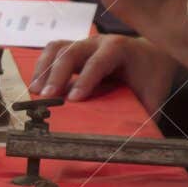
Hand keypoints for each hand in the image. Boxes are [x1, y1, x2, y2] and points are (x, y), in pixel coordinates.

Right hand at [29, 34, 178, 113]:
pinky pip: (52, 53)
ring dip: (43, 69)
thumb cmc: (150, 79)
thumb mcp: (152, 97)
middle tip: (46, 97)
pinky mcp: (73, 50)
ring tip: (35, 93)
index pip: (99, 61)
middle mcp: (99, 43)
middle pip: (72, 51)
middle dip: (57, 74)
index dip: (85, 79)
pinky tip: (36, 87)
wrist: (151, 57)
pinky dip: (41, 68)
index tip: (74, 100)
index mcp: (121, 50)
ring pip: (57, 48)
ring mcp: (84, 44)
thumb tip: (135, 144)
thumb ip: (143, 116)